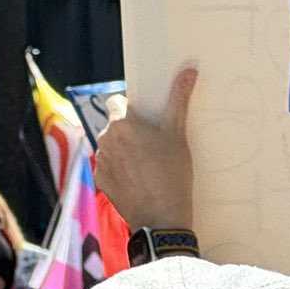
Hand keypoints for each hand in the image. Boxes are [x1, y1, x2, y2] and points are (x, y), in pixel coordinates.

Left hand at [95, 66, 196, 229]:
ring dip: (124, 149)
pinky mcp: (102, 182)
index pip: (115, 101)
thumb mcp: (178, 134)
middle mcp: (104, 140)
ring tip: (148, 162)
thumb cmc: (171, 173)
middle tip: (153, 142)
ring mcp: (101, 162)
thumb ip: (179, 100)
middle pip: (114, 125)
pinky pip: (110, 166)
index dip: (131, 107)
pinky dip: (121, 168)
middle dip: (130, 129)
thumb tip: (188, 70)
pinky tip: (140, 178)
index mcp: (120, 124)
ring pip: (111, 146)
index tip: (147, 116)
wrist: (161, 218)